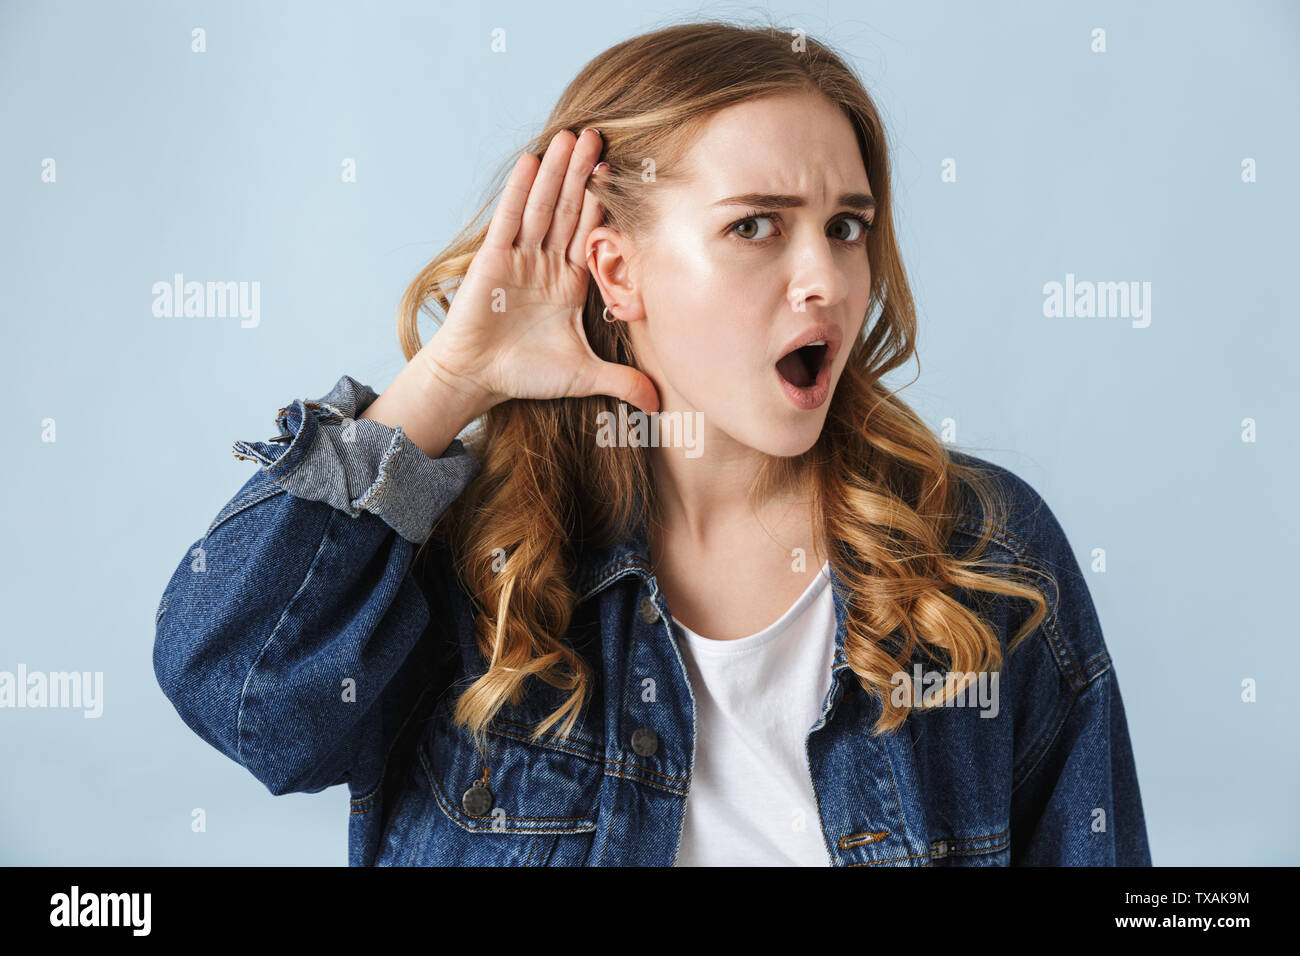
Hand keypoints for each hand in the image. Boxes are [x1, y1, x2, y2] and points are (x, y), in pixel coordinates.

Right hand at [418, 128, 659, 413]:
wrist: (478, 379)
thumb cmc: (524, 374)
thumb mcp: (583, 376)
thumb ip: (622, 383)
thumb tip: (660, 406)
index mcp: (567, 281)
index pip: (590, 233)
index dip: (604, 203)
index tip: (623, 171)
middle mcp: (545, 262)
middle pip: (569, 208)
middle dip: (584, 173)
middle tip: (601, 134)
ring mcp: (518, 256)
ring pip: (543, 206)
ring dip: (558, 171)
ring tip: (573, 134)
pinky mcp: (493, 258)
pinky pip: (510, 219)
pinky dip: (521, 191)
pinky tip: (534, 162)